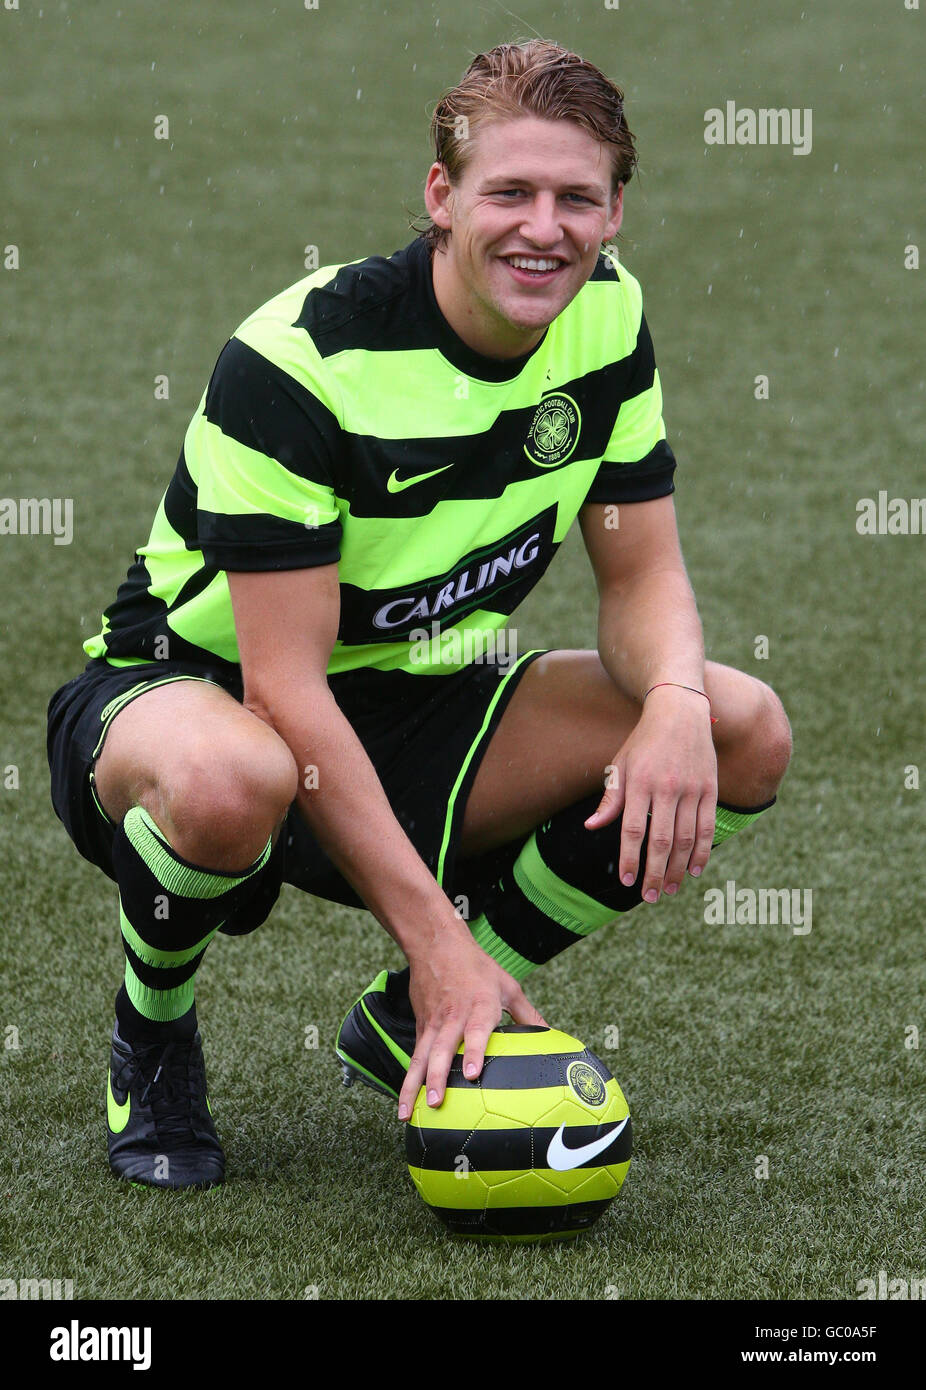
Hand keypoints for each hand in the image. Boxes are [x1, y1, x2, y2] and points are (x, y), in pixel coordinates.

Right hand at [397, 926, 546, 1120]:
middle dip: (436, 1078)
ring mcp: (433, 1023)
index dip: (473, 1052)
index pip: (475, 1031)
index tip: (472, 1075)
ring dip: (412, 1085)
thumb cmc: (477, 966)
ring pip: (420, 1057)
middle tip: (435, 1103)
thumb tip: (551, 1035)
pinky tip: (404, 1102)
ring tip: (407, 1112)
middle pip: (441, 1050)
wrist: (437, 945)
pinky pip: (414, 1055)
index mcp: (479, 1006)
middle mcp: (453, 1017)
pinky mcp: (420, 1026)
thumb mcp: (508, 985)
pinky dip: (407, 1079)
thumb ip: (527, 1014)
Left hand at [584, 684, 716, 901]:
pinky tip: (695, 869)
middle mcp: (666, 787)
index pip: (633, 829)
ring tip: (671, 889)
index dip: (630, 858)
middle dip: (655, 873)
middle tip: (651, 897)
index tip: (627, 881)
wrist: (679, 711)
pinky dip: (702, 851)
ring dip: (678, 868)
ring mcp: (692, 788)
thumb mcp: (620, 764)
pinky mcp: (710, 788)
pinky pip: (707, 826)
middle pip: (661, 840)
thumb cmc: (643, 742)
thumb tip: (592, 827)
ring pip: (686, 838)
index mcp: (639, 782)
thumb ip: (610, 799)